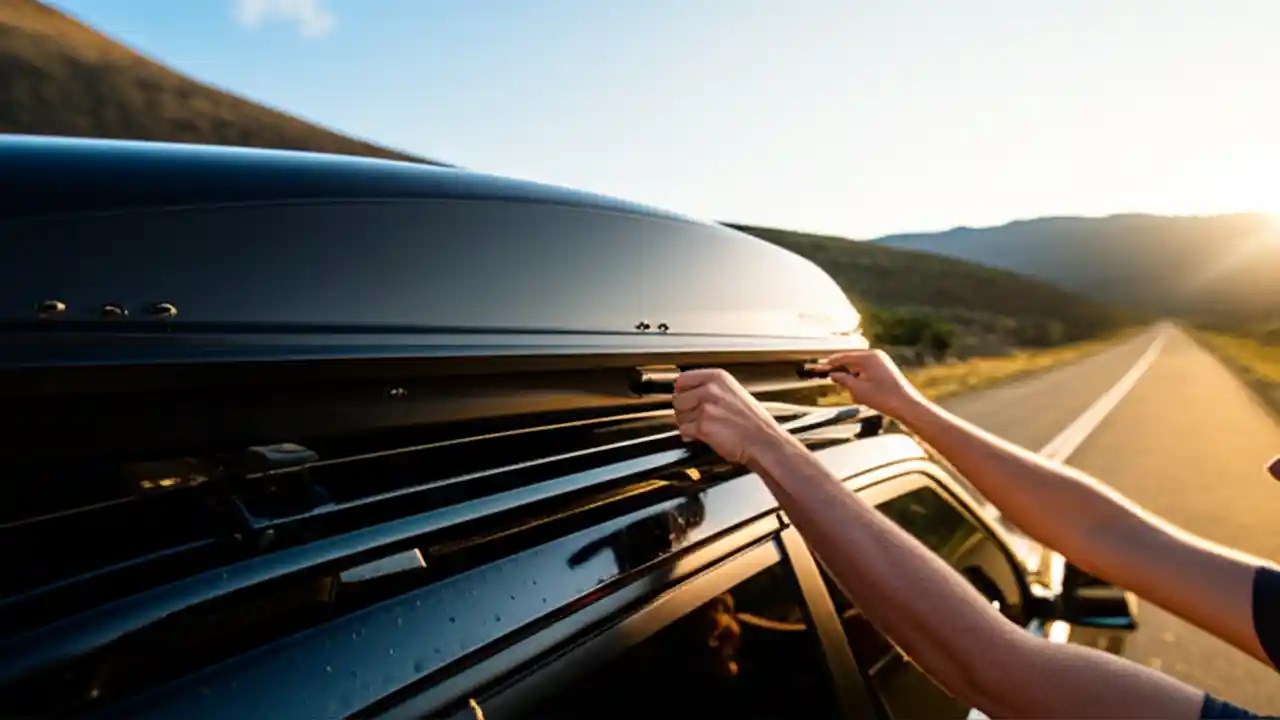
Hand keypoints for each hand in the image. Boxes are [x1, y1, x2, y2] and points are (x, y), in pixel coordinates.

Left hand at [672, 369, 788, 466]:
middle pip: (677, 398)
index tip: (684, 399)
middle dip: (683, 411)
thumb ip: (710, 388)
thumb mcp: (733, 392)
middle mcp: (710, 389)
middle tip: (695, 417)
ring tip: (702, 427)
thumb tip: (689, 393)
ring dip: (687, 424)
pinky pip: (684, 431)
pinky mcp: (703, 426)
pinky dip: (690, 436)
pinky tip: (701, 435)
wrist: (764, 441)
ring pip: (679, 416)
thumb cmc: (753, 421)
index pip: (682, 379)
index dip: (681, 392)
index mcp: (717, 377)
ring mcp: (706, 408)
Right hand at [820, 349, 925, 417]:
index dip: (830, 363)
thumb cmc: (884, 398)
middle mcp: (875, 355)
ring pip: (858, 368)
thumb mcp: (858, 390)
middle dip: (845, 374)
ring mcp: (881, 362)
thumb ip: (843, 380)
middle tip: (838, 385)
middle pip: (850, 361)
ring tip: (861, 397)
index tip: (819, 368)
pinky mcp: (885, 370)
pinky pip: (867, 372)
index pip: (843, 357)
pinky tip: (867, 396)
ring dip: (854, 380)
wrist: (908, 406)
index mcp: (868, 357)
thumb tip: (833, 374)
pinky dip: (862, 382)